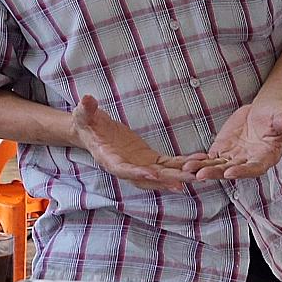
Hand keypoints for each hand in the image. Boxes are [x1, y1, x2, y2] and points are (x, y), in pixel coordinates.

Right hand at [70, 96, 201, 192]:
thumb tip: (86, 99)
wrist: (93, 130)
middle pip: (148, 177)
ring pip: (161, 174)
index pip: (124, 169)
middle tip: (184, 182)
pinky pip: (167, 164)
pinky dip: (182, 164)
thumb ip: (85, 109)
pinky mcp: (148, 159)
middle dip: (166, 180)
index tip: (152, 174)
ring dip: (179, 175)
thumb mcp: (83, 114)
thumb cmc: (87, 123)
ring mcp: (139, 165)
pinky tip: (198, 162)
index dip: (137, 172)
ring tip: (197, 176)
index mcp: (109, 159)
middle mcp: (126, 168)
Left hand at [187, 99, 281, 179]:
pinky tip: (186, 162)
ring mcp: (235, 157)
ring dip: (202, 169)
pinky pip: (210, 158)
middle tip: (200, 175)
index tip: (229, 172)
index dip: (242, 171)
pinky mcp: (223, 150)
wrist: (266, 111)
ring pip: (217, 166)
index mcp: (266, 157)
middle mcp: (249, 161)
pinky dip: (198, 161)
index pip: (254, 168)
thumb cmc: (278, 114)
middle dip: (215, 173)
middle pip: (231, 170)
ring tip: (187, 169)